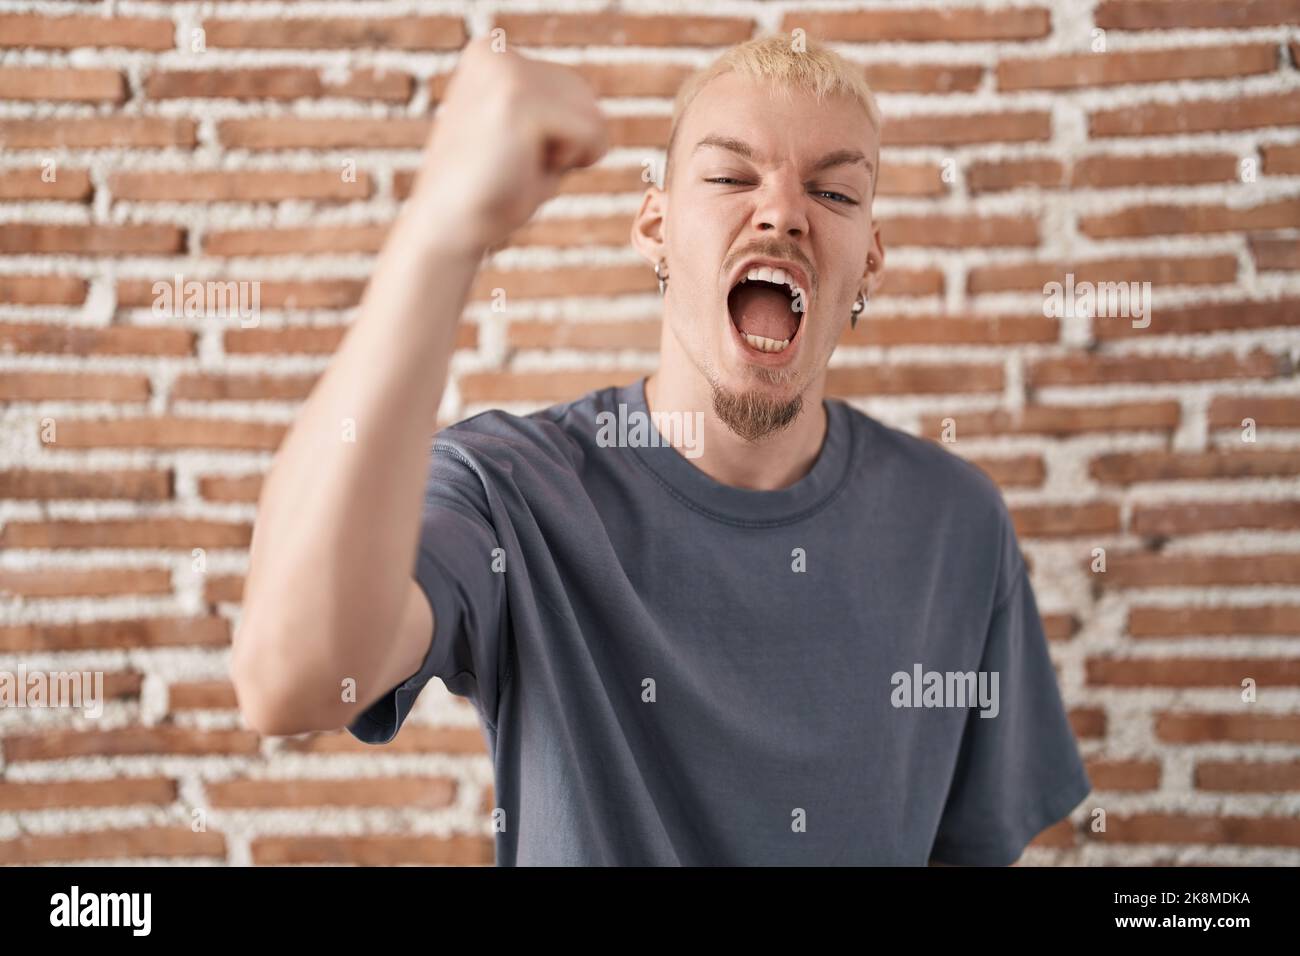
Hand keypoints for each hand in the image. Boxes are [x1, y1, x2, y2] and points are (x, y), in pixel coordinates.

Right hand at [409, 36, 608, 255]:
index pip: (573, 91)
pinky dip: (569, 166)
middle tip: (515, 166)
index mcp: (492, 54)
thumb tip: (599, 119)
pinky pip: (591, 135)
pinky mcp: (520, 103)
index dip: (558, 138)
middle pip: (587, 99)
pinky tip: (523, 172)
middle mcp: (497, 53)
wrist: (447, 229)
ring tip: (518, 167)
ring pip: (593, 117)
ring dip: (567, 157)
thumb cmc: (491, 194)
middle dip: (566, 145)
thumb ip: (554, 113)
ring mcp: (507, 73)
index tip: (511, 154)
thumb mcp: (524, 139)